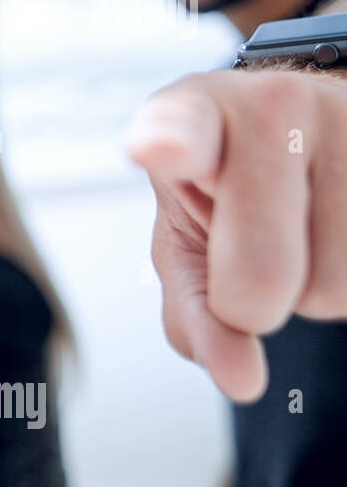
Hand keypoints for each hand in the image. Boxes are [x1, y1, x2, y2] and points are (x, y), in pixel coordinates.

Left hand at [127, 68, 346, 400]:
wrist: (304, 127)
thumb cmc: (226, 187)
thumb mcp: (187, 241)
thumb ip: (196, 313)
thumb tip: (242, 380)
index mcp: (194, 117)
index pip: (181, 130)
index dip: (169, 142)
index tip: (157, 145)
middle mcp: (274, 106)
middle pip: (262, 274)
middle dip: (251, 301)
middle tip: (248, 255)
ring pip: (334, 290)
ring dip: (317, 286)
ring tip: (304, 229)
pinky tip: (337, 232)